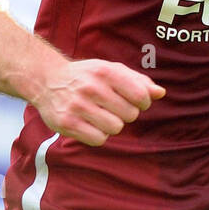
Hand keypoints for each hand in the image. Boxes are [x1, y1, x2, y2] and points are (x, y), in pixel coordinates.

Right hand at [33, 58, 164, 146]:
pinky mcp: (66, 123)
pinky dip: (98, 135)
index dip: (142, 102)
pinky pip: (98, 139)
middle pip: (130, 115)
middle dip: (126, 114)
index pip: (140, 95)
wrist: (47, 80)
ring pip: (115, 128)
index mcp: (105, 71)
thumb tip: (161, 93)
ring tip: (100, 115)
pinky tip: (90, 124)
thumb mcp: (111, 70)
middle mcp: (91, 87)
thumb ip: (138, 81)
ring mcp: (77, 106)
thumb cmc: (87, 76)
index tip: (134, 101)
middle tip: (112, 107)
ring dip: (112, 125)